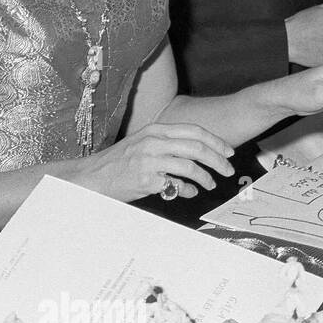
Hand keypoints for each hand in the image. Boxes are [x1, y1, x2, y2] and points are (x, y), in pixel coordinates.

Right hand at [78, 122, 234, 201]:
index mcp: (154, 130)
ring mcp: (149, 161)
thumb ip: (168, 144)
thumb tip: (197, 153)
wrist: (93, 176)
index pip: (194, 131)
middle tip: (227, 170)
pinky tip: (188, 192)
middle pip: (197, 147)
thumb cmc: (119, 162)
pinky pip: (176, 185)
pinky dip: (188, 190)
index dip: (216, 141)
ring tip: (210, 185)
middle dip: (218, 160)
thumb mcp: (142, 143)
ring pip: (190, 167)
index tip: (228, 151)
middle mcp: (153, 142)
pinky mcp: (146, 180)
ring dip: (206, 177)